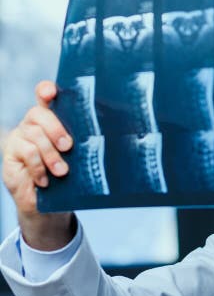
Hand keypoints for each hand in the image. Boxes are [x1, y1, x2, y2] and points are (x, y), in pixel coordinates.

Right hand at [2, 80, 75, 248]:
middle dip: (55, 129)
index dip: (46, 90)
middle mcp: (33, 124)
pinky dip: (39, 167)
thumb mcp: (81, 158)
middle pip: (38, 114)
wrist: (48, 205)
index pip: (44, 96)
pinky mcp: (10, 154)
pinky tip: (46, 181)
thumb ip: (87, 142)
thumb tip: (120, 135)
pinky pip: (25, 153)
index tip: (52, 92)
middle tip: (69, 146)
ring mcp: (19, 138)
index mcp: (52, 119)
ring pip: (33, 135)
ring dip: (51, 155)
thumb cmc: (70, 177)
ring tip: (62, 171)